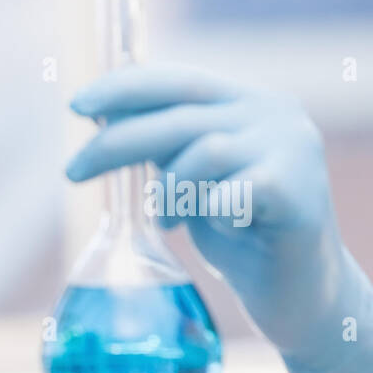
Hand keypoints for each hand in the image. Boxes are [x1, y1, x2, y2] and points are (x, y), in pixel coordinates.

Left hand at [64, 63, 372, 372]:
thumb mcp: (191, 177)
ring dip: (170, 192)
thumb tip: (104, 116)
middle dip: (116, 142)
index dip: (124, 87)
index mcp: (247, 101)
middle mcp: (274, 113)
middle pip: (179, 116)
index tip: (76, 105)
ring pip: (202, 153)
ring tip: (169, 221)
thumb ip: (164, 145)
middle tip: (72, 172)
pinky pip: (230, 192)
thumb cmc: (239, 233)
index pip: (177, 81)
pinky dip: (209, 212)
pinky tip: (221, 227)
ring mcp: (294, 148)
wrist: (297, 292)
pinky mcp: (300, 191)